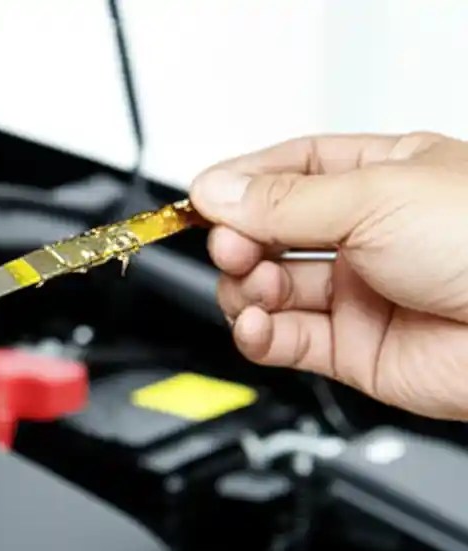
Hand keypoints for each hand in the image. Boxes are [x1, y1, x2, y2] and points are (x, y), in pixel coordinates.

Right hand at [189, 132, 467, 420]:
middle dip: (237, 238)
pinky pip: (283, 340)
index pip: (290, 171)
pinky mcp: (353, 349)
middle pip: (269, 232)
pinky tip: (254, 324)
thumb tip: (216, 191)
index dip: (240, 184)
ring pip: (268, 289)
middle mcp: (367, 235)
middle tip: (229, 244)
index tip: (200, 198)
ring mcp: (360, 293)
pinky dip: (257, 334)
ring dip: (244, 287)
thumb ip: (284, 201)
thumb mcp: (374, 197)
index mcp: (382, 178)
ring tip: (252, 286)